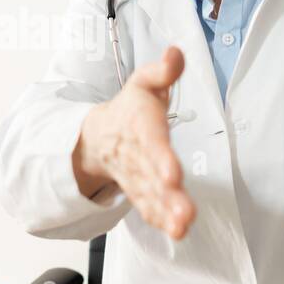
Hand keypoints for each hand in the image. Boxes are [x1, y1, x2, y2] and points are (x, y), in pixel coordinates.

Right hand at [72, 46, 195, 239]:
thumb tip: (176, 52)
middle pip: (152, 176)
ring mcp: (137, 176)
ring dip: (166, 212)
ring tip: (183, 225)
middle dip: (167, 195)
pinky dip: (160, 220)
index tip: (173, 174)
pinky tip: (177, 231)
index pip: (151, 141)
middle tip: (184, 211)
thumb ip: (162, 71)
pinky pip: (148, 207)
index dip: (161, 158)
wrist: (98, 136)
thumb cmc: (130, 109)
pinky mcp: (140, 191)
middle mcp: (137, 155)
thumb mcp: (143, 83)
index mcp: (139, 125)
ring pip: (151, 196)